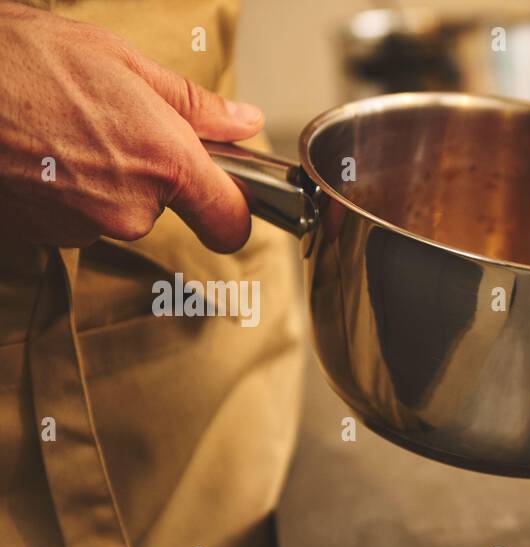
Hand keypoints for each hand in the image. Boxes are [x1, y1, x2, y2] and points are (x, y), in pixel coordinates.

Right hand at [0, 3, 263, 252]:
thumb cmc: (17, 60)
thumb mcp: (118, 60)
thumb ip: (192, 104)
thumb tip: (242, 121)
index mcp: (164, 163)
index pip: (230, 221)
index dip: (232, 209)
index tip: (226, 196)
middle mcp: (130, 209)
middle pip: (163, 209)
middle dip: (146, 173)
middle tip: (108, 123)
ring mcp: (83, 229)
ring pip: (115, 212)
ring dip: (98, 179)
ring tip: (59, 131)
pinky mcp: (43, 238)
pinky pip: (73, 218)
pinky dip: (62, 191)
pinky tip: (36, 151)